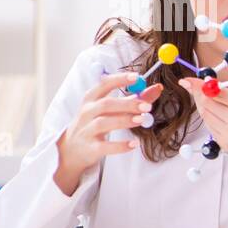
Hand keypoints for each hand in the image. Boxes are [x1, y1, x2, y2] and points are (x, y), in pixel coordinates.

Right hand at [55, 72, 162, 195]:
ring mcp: (86, 131)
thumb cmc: (95, 125)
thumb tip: (156, 88)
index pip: (104, 85)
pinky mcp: (90, 148)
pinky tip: (134, 144)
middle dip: (127, 104)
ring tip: (142, 120)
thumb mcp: (109, 111)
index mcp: (91, 100)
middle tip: (147, 106)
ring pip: (103, 123)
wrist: (72, 150)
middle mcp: (86, 113)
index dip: (120, 80)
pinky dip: (120, 145)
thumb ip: (132, 100)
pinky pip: (105, 146)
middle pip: (106, 104)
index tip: (137, 77)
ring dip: (124, 120)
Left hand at [178, 77, 227, 180]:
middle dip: (197, 93)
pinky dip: (208, 118)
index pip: (217, 94)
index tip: (189, 80)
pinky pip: (209, 127)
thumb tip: (205, 84)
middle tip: (190, 85)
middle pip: (208, 104)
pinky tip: (214, 115)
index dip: (200, 86)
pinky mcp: (223, 144)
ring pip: (205, 115)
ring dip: (202, 105)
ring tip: (204, 99)